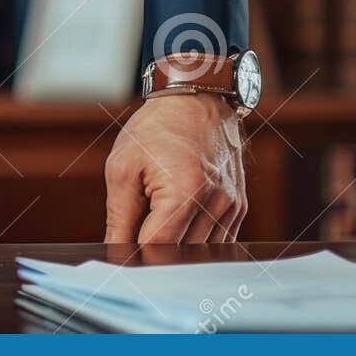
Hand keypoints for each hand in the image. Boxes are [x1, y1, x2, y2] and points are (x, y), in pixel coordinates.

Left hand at [104, 94, 245, 243]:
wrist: (195, 99)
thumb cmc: (155, 130)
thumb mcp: (122, 169)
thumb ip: (119, 219)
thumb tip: (116, 256)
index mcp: (185, 192)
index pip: (155, 249)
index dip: (133, 256)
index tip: (118, 255)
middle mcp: (217, 203)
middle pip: (179, 255)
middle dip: (153, 252)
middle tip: (133, 232)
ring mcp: (232, 207)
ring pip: (199, 254)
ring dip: (175, 247)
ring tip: (156, 216)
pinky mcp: (238, 208)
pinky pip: (216, 243)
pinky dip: (194, 241)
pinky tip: (178, 221)